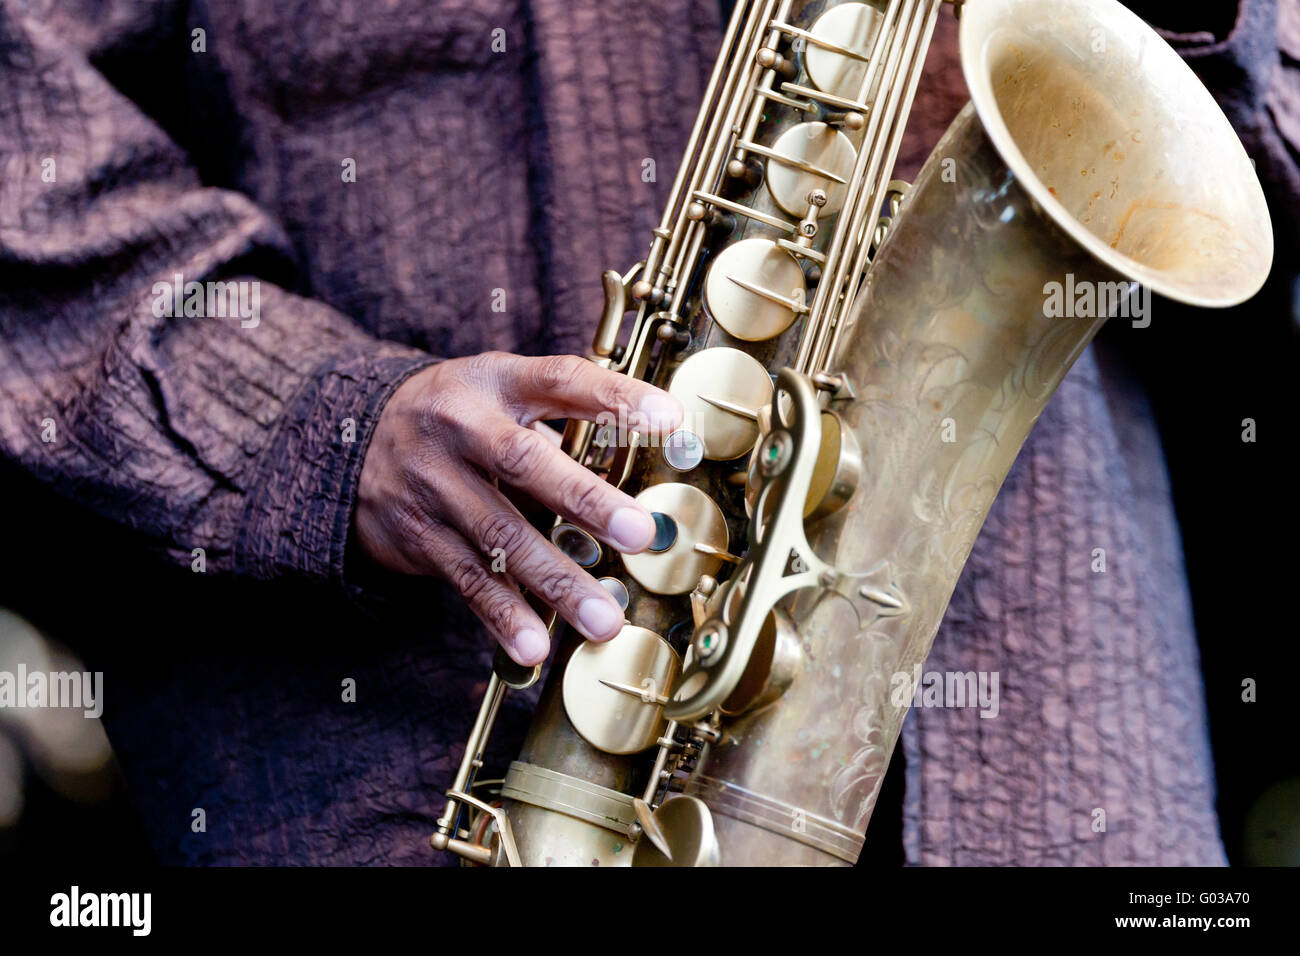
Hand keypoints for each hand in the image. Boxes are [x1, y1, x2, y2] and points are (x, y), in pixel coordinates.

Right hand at [355, 351, 682, 664]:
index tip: (668, 419)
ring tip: (603, 619)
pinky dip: (501, 614)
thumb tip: (657, 444)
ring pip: (498, 534)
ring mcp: (433, 482)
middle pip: (523, 460)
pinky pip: (465, 578)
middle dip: (584, 499)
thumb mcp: (502, 390)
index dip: (614, 396)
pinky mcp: (416, 533)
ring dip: (555, 580)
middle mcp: (460, 426)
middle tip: (638, 532)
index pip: (561, 379)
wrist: (354, 439)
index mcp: (495, 381)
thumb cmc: (461, 416)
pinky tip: (534, 643)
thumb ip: (564, 413)